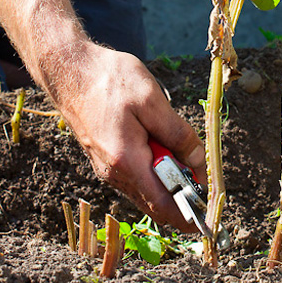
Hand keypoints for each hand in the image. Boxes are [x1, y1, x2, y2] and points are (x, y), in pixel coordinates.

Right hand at [54, 43, 205, 231]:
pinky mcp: (106, 161)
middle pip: (157, 201)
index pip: (163, 206)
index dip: (190, 212)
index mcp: (127, 161)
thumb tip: (198, 162)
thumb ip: (177, 133)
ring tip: (182, 149)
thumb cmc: (110, 80)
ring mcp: (108, 170)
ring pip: (147, 190)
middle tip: (203, 169)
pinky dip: (155, 170)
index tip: (211, 205)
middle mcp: (114, 174)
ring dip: (169, 178)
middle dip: (183, 192)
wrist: (70, 70)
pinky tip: (162, 145)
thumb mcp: (152, 99)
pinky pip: (137, 178)